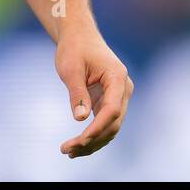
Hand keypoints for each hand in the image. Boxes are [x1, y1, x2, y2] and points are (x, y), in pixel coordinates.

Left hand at [55, 29, 131, 157]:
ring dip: (92, 142)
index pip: (112, 110)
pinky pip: (105, 123)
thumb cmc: (74, 48)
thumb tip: (80, 119)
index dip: (97, 129)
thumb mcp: (71, 68)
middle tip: (67, 151)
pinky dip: (93, 136)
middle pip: (113, 123)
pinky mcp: (110, 101)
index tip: (79, 141)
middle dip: (92, 140)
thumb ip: (77, 93)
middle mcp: (123, 89)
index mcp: (117, 77)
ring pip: (111, 127)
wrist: (79, 36)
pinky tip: (77, 146)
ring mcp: (119, 96)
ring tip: (68, 152)